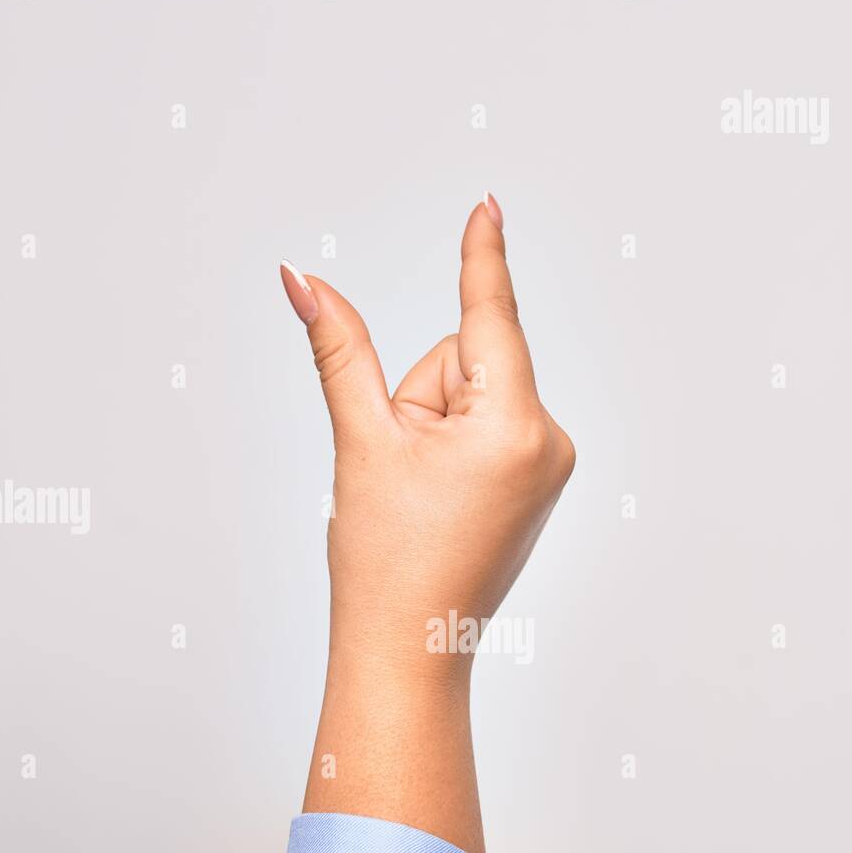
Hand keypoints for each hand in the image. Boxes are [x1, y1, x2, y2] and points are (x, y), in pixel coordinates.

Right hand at [280, 196, 573, 852]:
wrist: (409, 649)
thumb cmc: (387, 563)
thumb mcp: (362, 441)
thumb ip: (339, 349)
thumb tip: (302, 280)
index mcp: (515, 427)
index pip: (490, 317)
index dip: (480, 256)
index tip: (487, 203)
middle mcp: (549, 441)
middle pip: (464, 359)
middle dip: (420, 397)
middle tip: (401, 471)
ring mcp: (549, 465)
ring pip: (472, 393)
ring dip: (431, 427)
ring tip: (419, 495)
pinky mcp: (539, 481)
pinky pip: (488, 425)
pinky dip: (453, 445)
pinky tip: (439, 501)